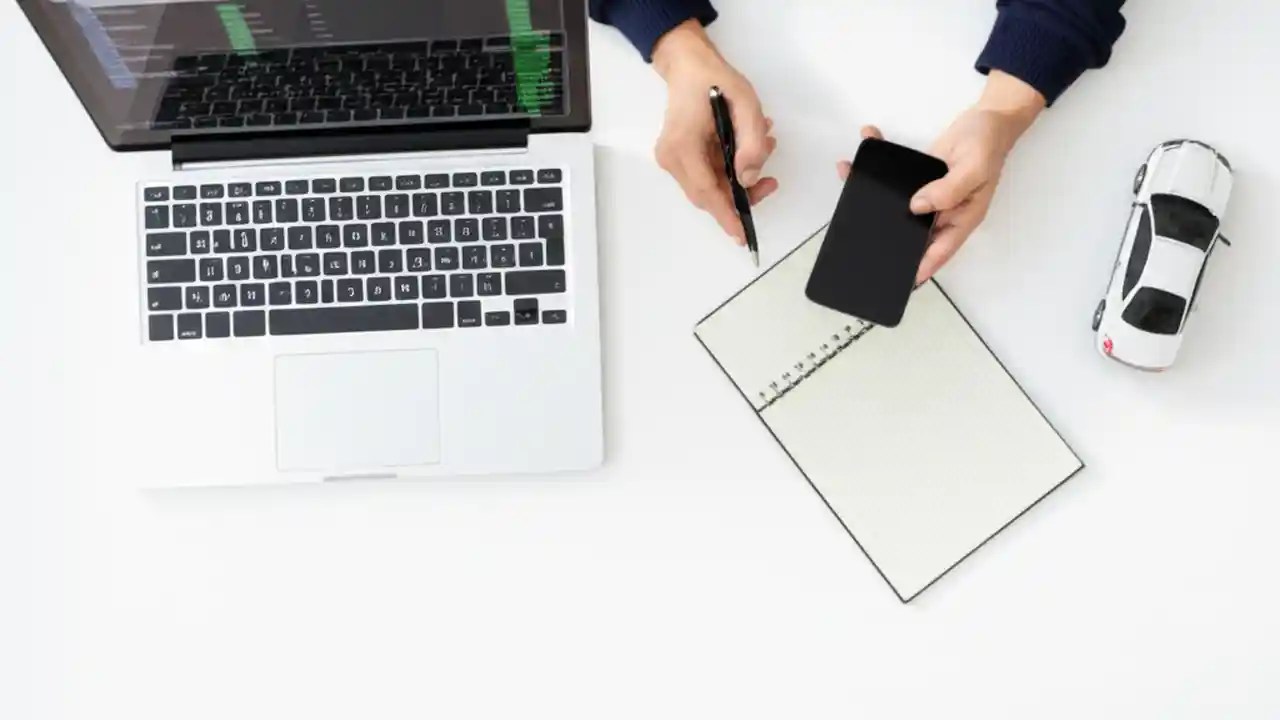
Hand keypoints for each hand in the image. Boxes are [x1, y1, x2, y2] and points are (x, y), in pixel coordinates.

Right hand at [652, 20, 777, 244]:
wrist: (689, 65)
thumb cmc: (714, 79)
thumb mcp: (744, 103)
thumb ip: (751, 142)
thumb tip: (750, 178)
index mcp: (682, 146)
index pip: (705, 191)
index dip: (726, 215)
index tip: (742, 235)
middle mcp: (672, 158)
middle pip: (707, 194)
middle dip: (740, 196)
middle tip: (771, 182)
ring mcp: (673, 159)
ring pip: (709, 187)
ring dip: (738, 180)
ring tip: (764, 150)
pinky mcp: (680, 157)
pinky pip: (707, 174)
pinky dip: (730, 170)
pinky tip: (748, 151)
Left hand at [838, 71, 1044, 282]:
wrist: (988, 117)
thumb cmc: (989, 144)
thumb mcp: (974, 168)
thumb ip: (949, 189)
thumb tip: (917, 206)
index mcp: (961, 218)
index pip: (940, 250)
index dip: (922, 266)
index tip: (901, 279)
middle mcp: (943, 212)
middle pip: (914, 232)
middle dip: (889, 234)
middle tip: (860, 236)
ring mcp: (929, 196)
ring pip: (900, 206)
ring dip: (875, 197)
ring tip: (849, 184)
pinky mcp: (919, 179)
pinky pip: (896, 180)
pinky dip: (878, 169)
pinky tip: (860, 157)